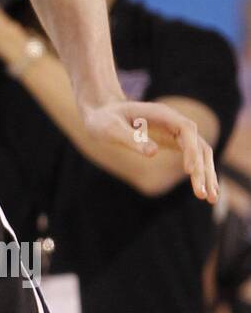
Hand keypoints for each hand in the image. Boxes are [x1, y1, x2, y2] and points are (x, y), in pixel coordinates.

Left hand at [79, 99, 218, 202]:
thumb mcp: (111, 129)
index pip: (186, 129)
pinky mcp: (174, 142)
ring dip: (207, 175)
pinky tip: (204, 191)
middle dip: (203, 169)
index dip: (191, 149)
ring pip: (200, 153)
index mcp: (161, 114)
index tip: (190, 171)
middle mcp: (174, 121)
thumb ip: (131, 138)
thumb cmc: (103, 119)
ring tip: (210, 199)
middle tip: (203, 195)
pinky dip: (200, 173)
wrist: (102, 113)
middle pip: (198, 144)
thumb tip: (153, 152)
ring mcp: (176, 132)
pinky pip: (193, 158)